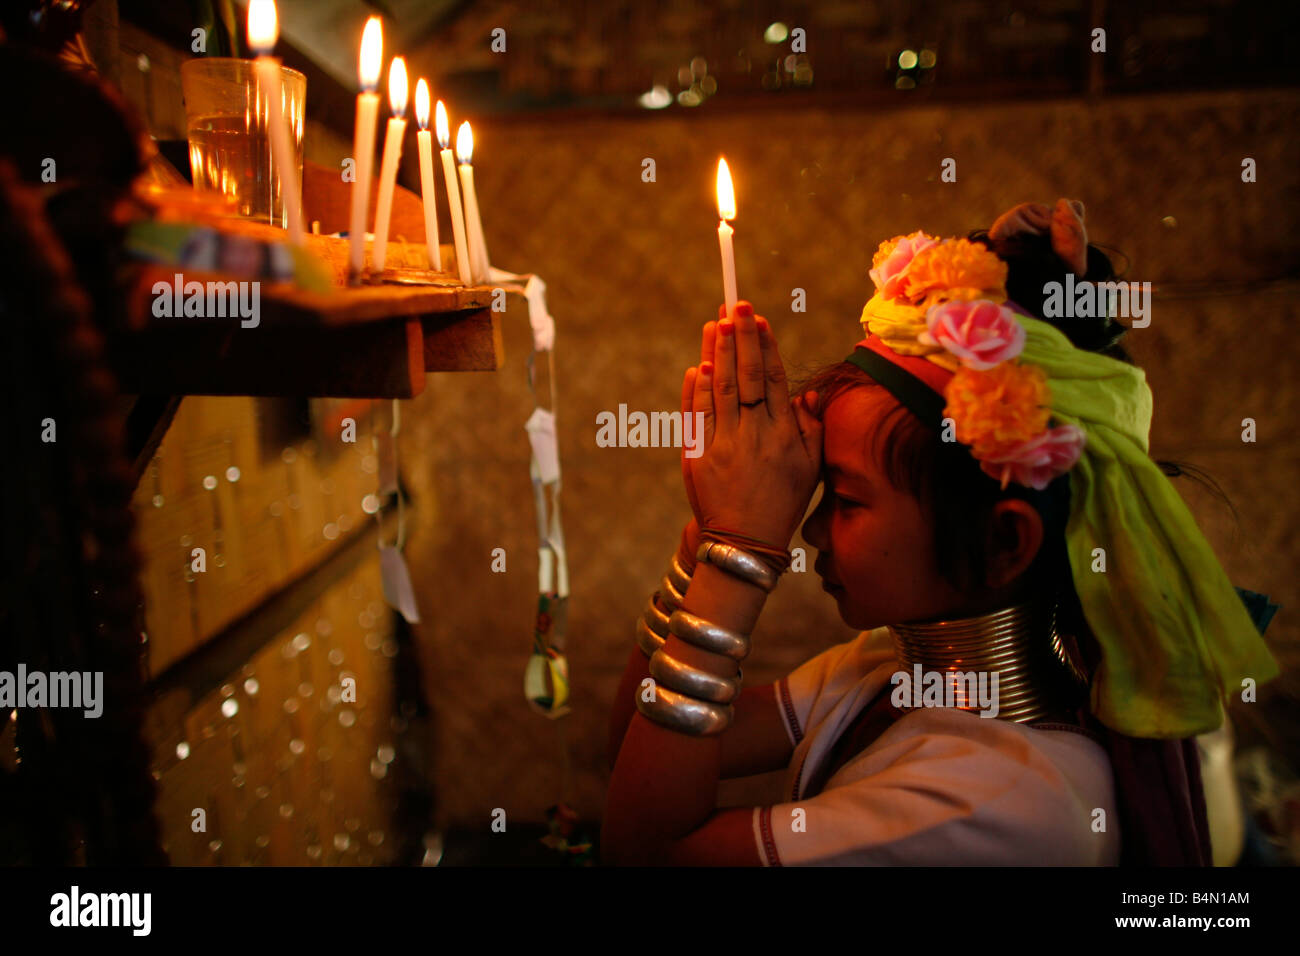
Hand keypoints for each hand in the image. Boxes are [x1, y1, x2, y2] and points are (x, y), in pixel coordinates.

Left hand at [682, 301, 822, 551]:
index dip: (766, 347)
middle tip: (736, 304)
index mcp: (783, 434)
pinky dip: (696, 390)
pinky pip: (697, 416)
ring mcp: (724, 444)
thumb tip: (805, 394)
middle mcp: (754, 434)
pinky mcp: (698, 456)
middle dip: (741, 337)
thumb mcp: (810, 468)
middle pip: (746, 376)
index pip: (773, 379)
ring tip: (715, 323)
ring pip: (720, 390)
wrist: (745, 542)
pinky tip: (697, 366)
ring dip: (716, 353)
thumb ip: (810, 429)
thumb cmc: (781, 502)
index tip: (761, 319)